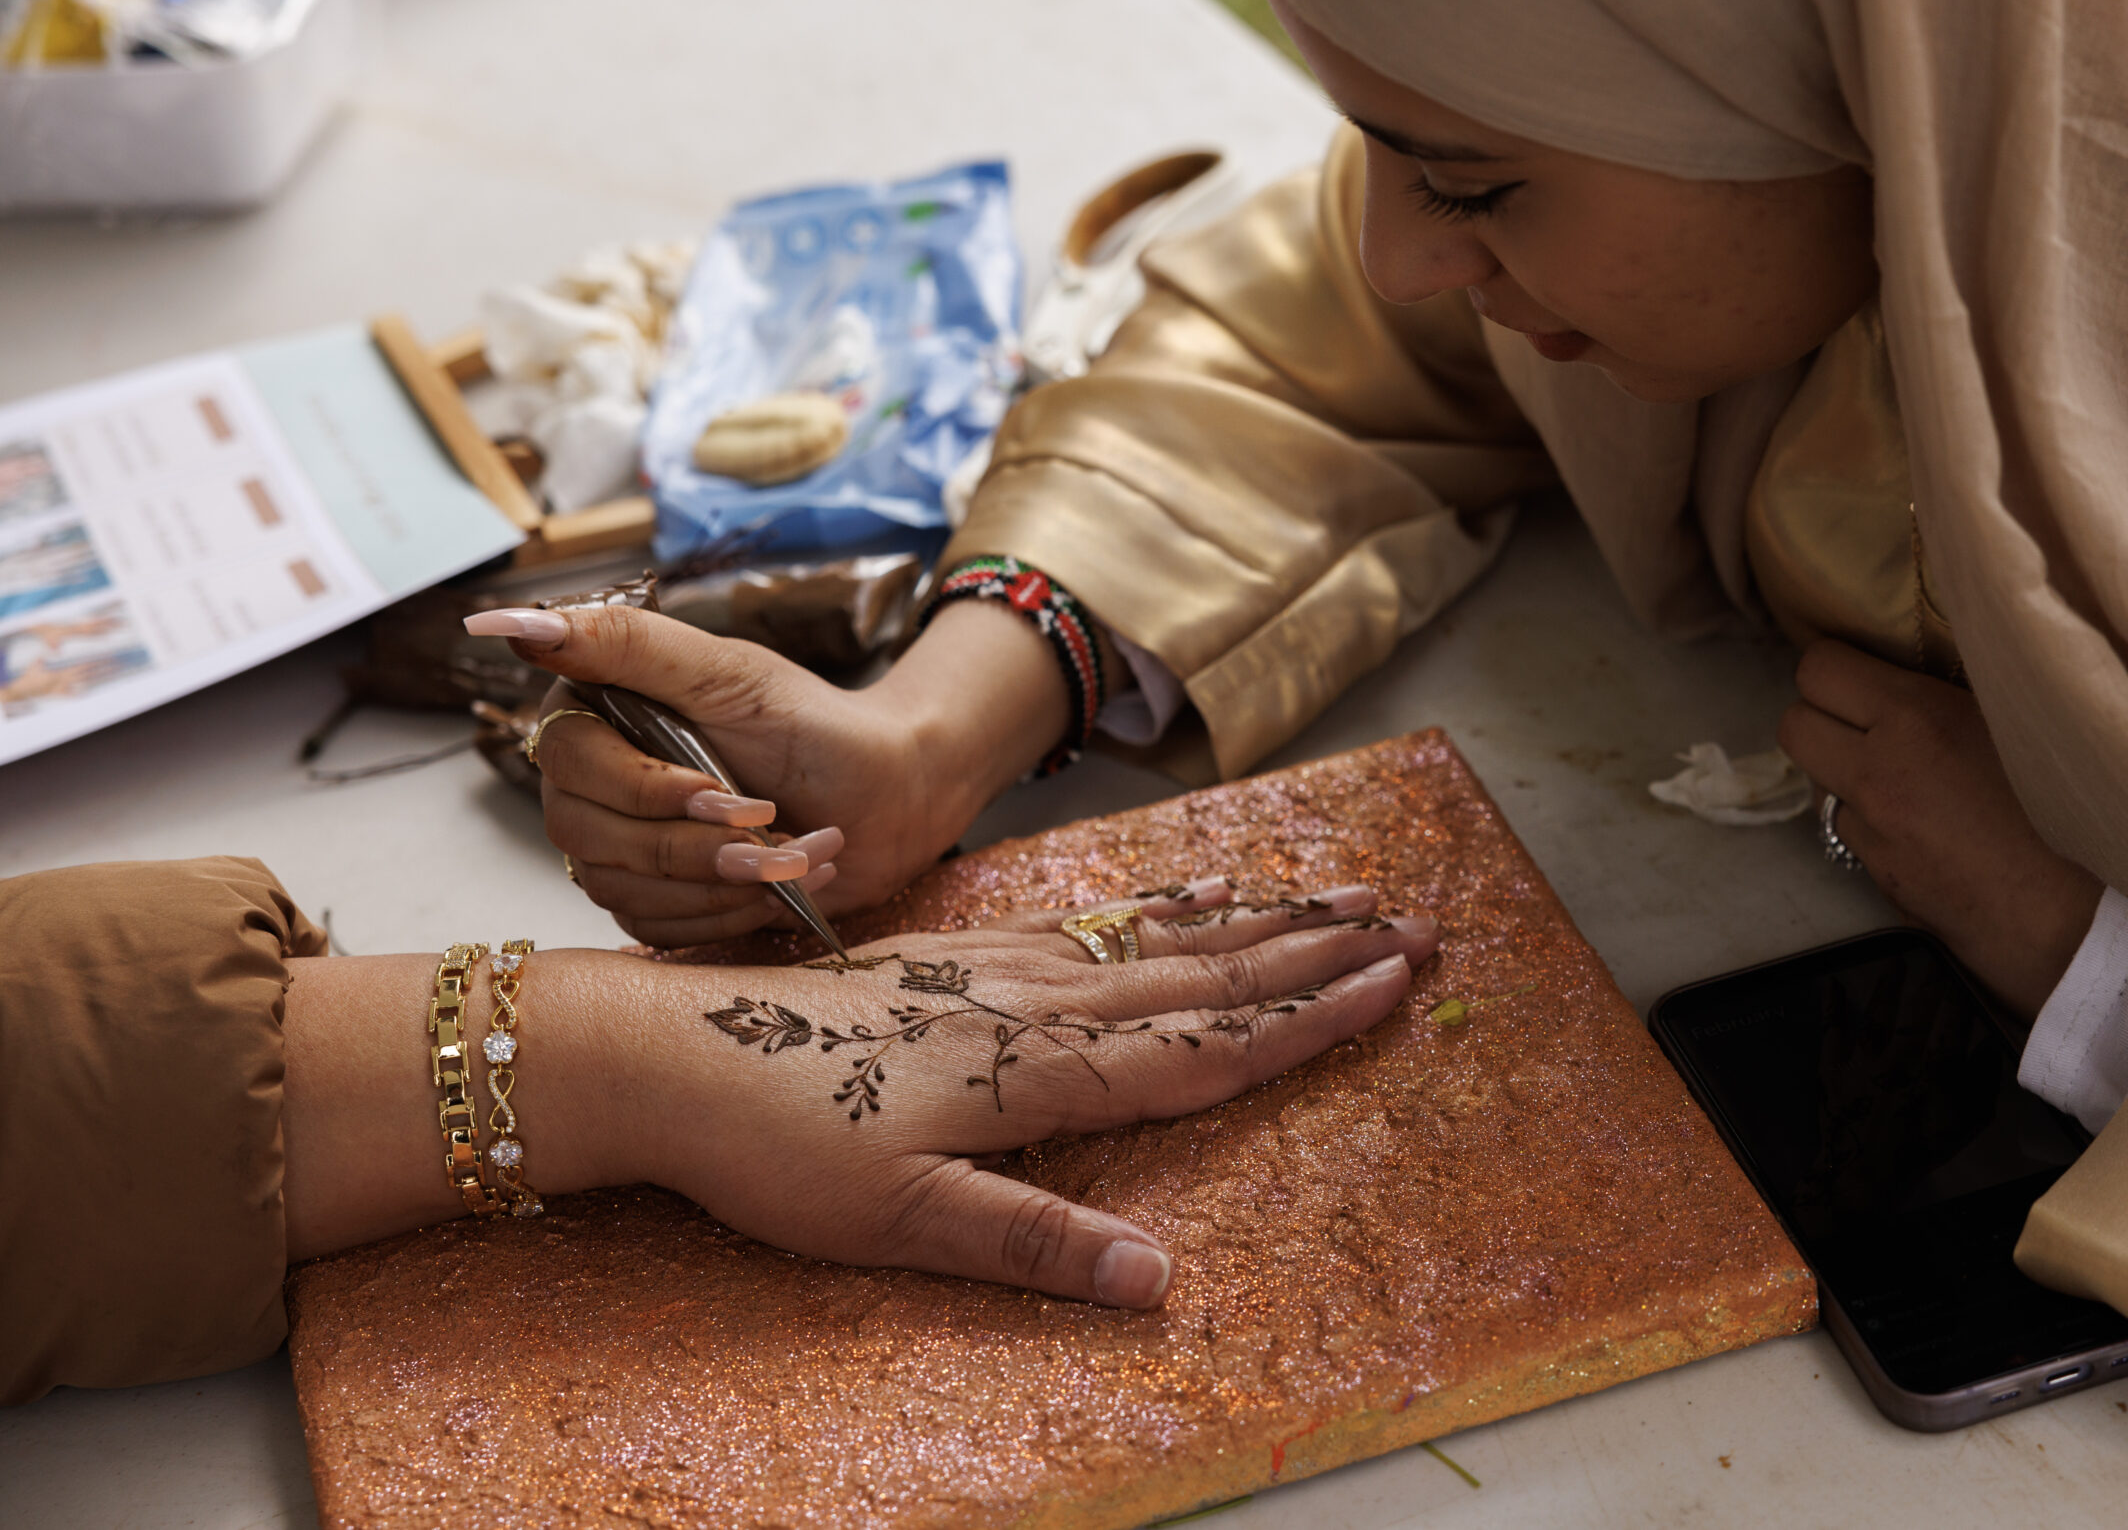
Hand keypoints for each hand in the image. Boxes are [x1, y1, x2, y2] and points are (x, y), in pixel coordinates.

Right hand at [465, 600, 1072, 944]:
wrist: (889, 797)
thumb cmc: (816, 724)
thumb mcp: (727, 671)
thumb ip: (620, 642)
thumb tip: (504, 621)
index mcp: (600, 712)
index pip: (569, 760)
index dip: (646, 788)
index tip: (728, 791)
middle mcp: (593, 780)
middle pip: (587, 833)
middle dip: (694, 842)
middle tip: (772, 824)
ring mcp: (618, 845)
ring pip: (618, 887)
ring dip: (720, 878)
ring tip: (794, 852)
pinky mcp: (653, 900)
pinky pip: (649, 928)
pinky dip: (724, 912)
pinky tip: (776, 884)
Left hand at [640, 882, 1432, 1303]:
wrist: (665, 1054)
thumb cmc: (772, 1147)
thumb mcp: (896, 1222)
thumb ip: (1031, 1245)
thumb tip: (1157, 1285)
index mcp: (1035, 1072)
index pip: (1203, 1047)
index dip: (1306, 1021)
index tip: (1392, 987)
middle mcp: (1037, 1004)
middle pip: (1206, 975)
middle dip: (1315, 955)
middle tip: (1411, 927)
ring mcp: (1001, 968)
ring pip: (1159, 936)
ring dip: (1258, 918)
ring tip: (1336, 893)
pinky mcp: (962, 953)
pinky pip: (1095, 921)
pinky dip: (1164, 905)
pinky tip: (1188, 894)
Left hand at [1775, 640, 2100, 1018]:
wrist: (2096, 925)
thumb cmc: (2085, 810)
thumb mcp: (2029, 722)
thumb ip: (1962, 695)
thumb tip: (1923, 672)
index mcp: (1914, 721)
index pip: (1817, 668)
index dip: (1838, 666)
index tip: (1868, 672)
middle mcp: (1877, 777)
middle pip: (1794, 726)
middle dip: (1823, 717)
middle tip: (1873, 720)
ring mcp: (1874, 838)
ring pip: (1827, 788)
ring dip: (1855, 779)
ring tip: (1920, 783)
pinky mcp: (1883, 886)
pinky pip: (1859, 839)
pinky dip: (1881, 829)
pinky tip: (1937, 834)